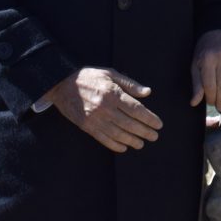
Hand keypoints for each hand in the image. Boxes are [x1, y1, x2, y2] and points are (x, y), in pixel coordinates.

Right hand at [43, 67, 161, 152]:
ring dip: (132, 140)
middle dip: (145, 132)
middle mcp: (105, 108)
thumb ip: (130, 84)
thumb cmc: (89, 77)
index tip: (159, 124)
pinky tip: (124, 147)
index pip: (136, 109)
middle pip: (130, 124)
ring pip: (118, 134)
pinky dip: (115, 145)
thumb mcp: (110, 74)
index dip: (149, 118)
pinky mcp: (86, 126)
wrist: (61, 84)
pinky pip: (103, 139)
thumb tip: (147, 92)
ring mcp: (95, 119)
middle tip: (155, 136)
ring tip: (142, 143)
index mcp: (112, 93)